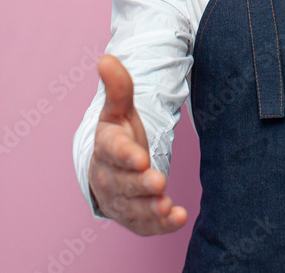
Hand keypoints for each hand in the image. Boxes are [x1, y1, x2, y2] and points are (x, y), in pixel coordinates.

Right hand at [88, 55, 187, 234]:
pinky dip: (161, 225)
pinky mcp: (135, 217)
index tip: (139, 157)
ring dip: (150, 209)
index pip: (113, 151)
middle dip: (140, 184)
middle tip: (158, 181)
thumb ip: (118, 87)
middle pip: (123, 182)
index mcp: (106, 147)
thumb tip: (106, 58)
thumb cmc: (118, 137)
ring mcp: (121, 199)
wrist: (108, 171)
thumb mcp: (119, 111)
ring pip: (133, 207)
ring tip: (167, 206)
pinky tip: (178, 218)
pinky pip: (146, 225)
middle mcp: (110, 176)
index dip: (125, 154)